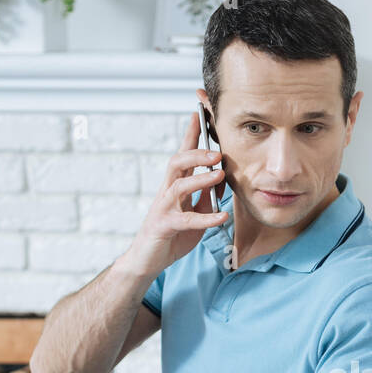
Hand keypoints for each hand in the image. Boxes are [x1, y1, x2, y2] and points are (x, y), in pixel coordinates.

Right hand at [116, 110, 227, 277]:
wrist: (149, 259)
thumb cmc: (172, 234)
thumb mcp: (195, 211)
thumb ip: (206, 196)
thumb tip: (222, 179)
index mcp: (175, 185)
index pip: (183, 154)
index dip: (191, 134)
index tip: (200, 113)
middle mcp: (167, 191)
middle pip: (177, 162)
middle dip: (196, 153)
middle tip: (217, 151)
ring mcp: (164, 207)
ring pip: (179, 185)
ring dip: (201, 179)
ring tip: (219, 175)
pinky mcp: (165, 226)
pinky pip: (186, 219)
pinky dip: (206, 218)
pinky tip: (222, 216)